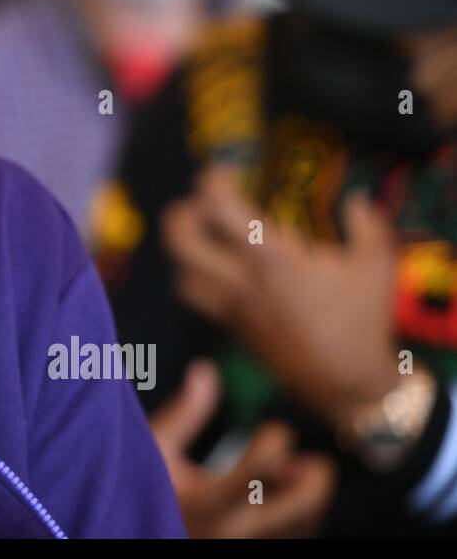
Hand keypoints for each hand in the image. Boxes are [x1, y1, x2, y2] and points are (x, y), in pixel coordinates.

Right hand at [151, 360, 335, 537]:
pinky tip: (285, 499)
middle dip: (316, 478)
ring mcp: (243, 546)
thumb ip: (182, 414)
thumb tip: (204, 370)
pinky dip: (300, 517)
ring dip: (309, 499)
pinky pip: (290, 538)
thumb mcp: (153, 450)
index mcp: (206, 502)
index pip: (262, 466)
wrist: (128, 536)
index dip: (276, 440)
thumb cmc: (139, 489)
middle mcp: (231, 530)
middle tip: (311, 460)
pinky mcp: (248, 552)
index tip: (274, 429)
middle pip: (300, 505)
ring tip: (298, 478)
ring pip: (302, 526)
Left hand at [163, 165, 401, 428]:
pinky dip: (196, 278)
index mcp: (273, 261)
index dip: (212, 184)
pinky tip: (219, 269)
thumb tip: (355, 198)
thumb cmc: (363, 323)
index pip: (222, 211)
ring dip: (185, 251)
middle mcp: (241, 282)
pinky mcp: (231, 328)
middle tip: (201, 206)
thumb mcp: (377, 267)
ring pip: (181, 274)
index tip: (220, 171)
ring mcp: (231, 308)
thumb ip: (367, 225)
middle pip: (180, 242)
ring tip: (206, 237)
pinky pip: (196, 299)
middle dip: (181, 215)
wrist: (348, 387)